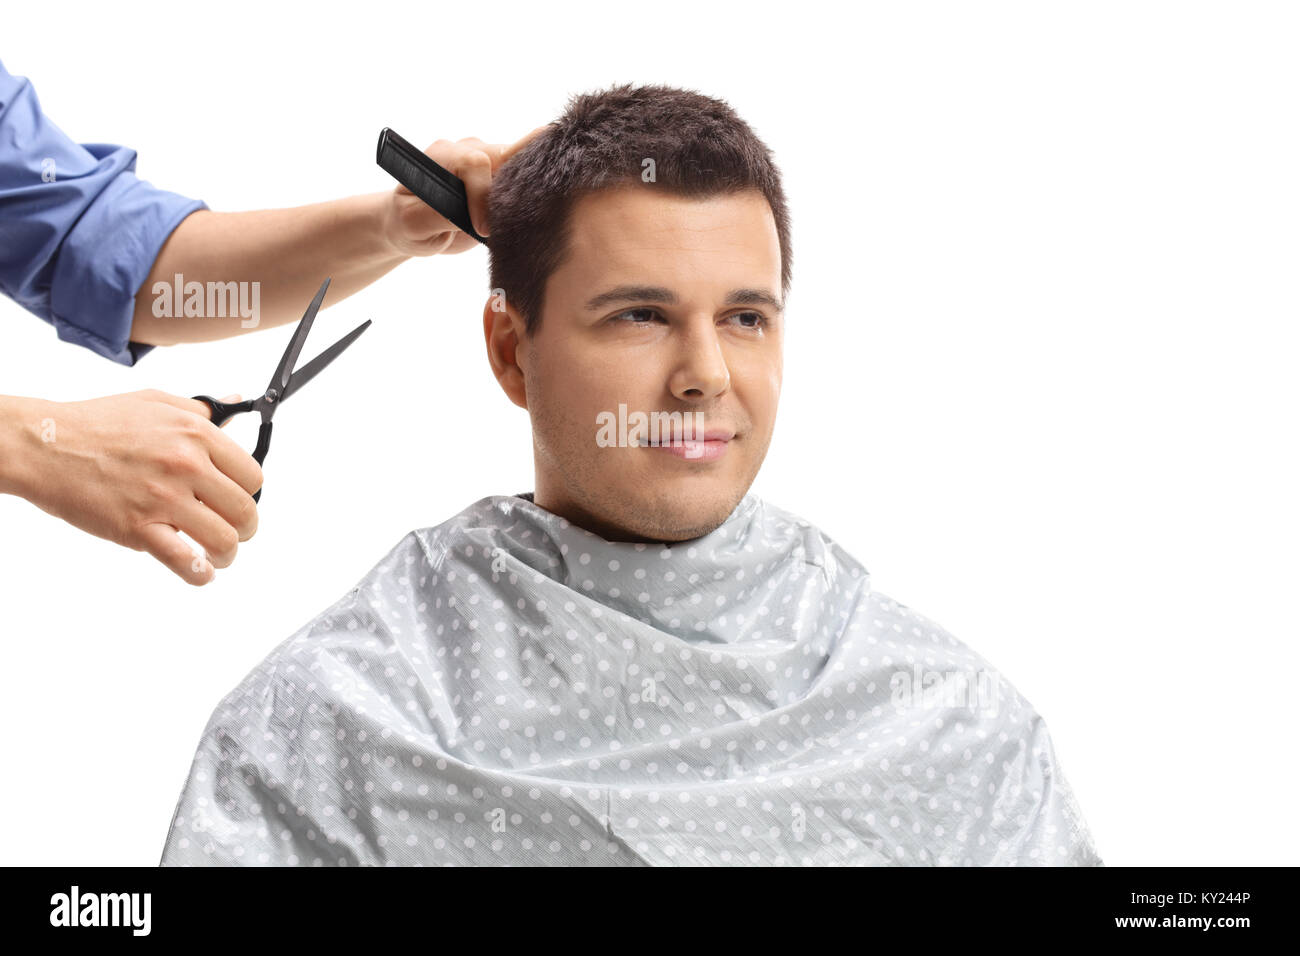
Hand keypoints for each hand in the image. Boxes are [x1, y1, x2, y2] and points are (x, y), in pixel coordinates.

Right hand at [14, 390, 262, 584]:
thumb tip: (236, 405)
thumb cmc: (97, 423)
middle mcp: (185, 465)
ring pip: (223, 539)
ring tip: (216, 555)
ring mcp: (162, 498)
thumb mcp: (157, 403)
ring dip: (226, 554)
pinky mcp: (137, 528)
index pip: (252, 475)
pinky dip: (200, 574)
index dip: (248, 493)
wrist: (45, 445)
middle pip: (244, 510)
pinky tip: (200, 574)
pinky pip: (185, 561)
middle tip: (234, 531)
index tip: (237, 500)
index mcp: (196, 434)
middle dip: (245, 527)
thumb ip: (201, 410)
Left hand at [382, 125, 548, 256]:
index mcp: (442, 155)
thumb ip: (440, 217)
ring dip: (530, 187)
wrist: (413, 224)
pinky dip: (535, 190)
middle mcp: (468, 149)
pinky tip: (539, 206)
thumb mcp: (414, 224)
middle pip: (506, 154)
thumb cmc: (409, 222)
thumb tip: (476, 220)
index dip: (481, 195)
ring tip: (528, 213)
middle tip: (518, 215)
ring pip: (523, 163)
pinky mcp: (504, 174)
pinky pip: (528, 174)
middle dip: (517, 183)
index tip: (479, 228)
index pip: (473, 163)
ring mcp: (489, 159)